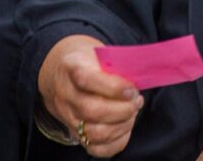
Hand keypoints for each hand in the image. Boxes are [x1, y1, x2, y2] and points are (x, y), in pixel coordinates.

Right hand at [38, 35, 143, 156]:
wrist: (62, 75)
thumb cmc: (88, 62)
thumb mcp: (98, 53)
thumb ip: (116, 64)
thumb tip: (140, 77)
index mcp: (71, 68)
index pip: (86, 80)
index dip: (113, 87)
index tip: (131, 88)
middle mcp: (66, 95)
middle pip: (92, 110)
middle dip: (122, 109)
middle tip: (136, 100)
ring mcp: (68, 117)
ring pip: (95, 133)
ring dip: (122, 125)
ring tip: (132, 112)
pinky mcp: (75, 134)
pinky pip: (96, 149)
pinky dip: (116, 142)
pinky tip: (125, 127)